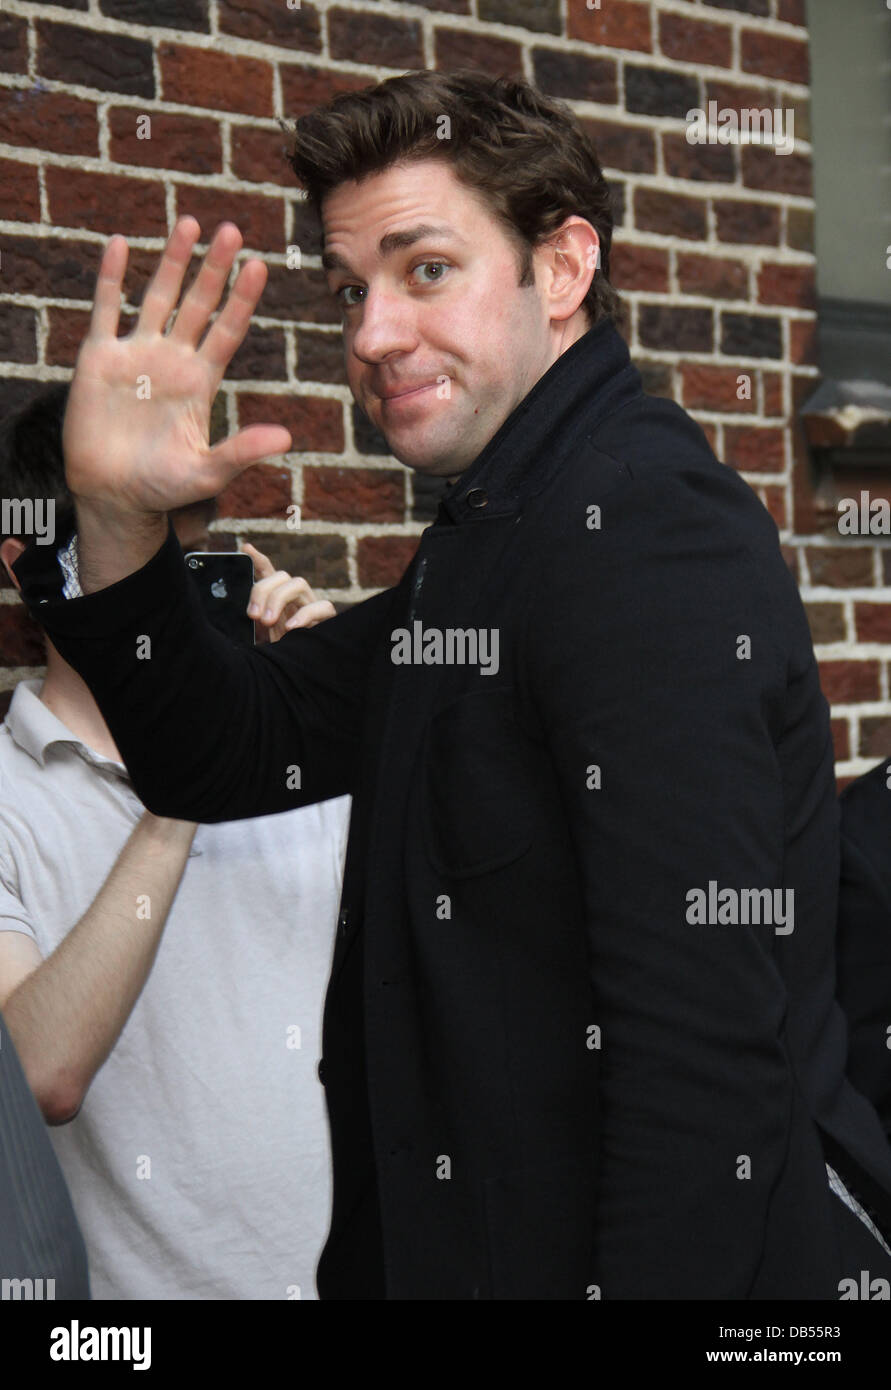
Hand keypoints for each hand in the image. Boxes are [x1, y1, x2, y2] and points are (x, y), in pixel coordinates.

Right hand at [63, 217, 291, 518]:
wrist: (112, 495)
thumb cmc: (162, 488)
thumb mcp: (207, 471)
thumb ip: (242, 451)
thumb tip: (287, 439)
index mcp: (200, 382)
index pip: (227, 331)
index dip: (242, 299)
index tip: (259, 265)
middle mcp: (172, 360)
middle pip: (198, 304)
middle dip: (214, 268)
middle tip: (232, 230)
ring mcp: (136, 355)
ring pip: (157, 297)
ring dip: (172, 261)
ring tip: (189, 222)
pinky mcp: (99, 359)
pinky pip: (105, 309)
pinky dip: (111, 278)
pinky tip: (119, 244)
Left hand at [241, 542, 336, 643]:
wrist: (296, 672)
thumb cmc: (278, 652)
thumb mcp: (258, 634)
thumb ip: (252, 619)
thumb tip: (235, 611)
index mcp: (276, 597)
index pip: (268, 572)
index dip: (258, 559)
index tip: (245, 549)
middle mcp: (294, 597)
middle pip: (281, 575)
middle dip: (263, 590)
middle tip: (252, 614)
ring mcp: (310, 604)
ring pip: (298, 584)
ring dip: (279, 599)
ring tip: (267, 621)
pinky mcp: (326, 618)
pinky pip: (322, 606)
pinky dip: (306, 614)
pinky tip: (292, 627)